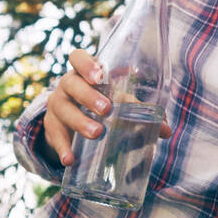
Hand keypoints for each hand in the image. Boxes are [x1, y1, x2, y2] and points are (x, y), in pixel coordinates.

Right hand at [41, 50, 171, 166]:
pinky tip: (70, 159)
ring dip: (79, 121)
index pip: (77, 58)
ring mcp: (57, 105)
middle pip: (71, 84)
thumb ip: (140, 111)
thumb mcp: (118, 103)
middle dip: (88, 95)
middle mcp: (68, 86)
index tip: (99, 76)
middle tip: (106, 109)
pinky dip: (62, 148)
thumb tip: (166, 130)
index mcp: (85, 74)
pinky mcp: (51, 127)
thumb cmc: (101, 104)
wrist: (70, 122)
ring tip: (96, 133)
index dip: (85, 64)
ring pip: (63, 109)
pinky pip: (54, 136)